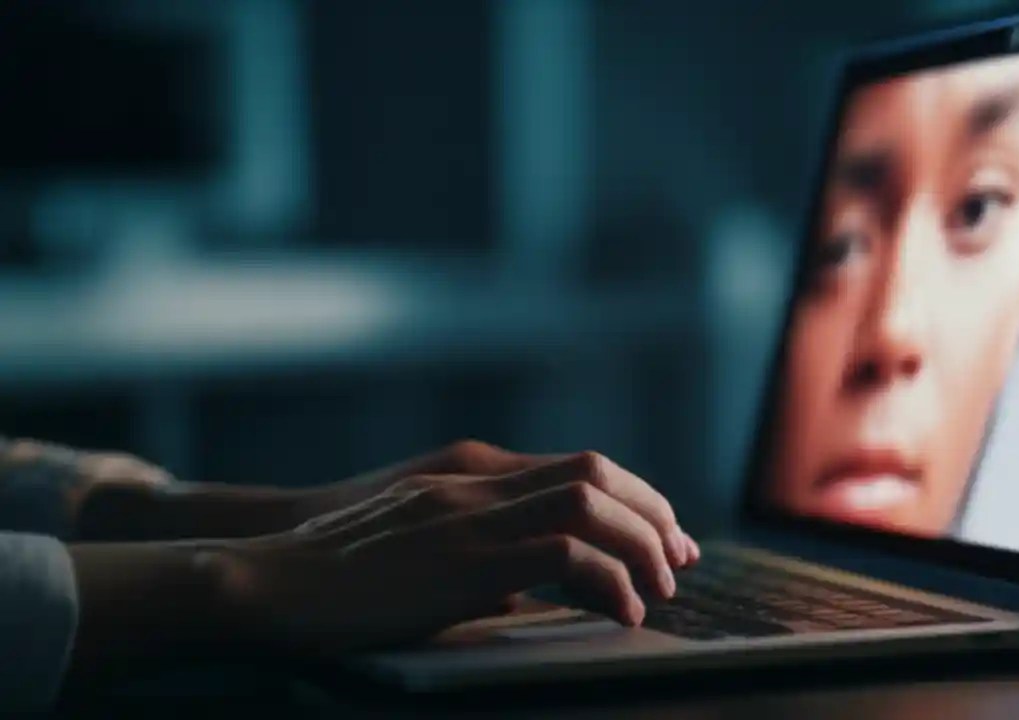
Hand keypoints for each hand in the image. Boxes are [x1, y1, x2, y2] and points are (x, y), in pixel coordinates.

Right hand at [205, 451, 698, 654]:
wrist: (262, 580)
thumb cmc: (329, 579)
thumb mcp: (413, 554)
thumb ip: (475, 558)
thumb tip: (530, 592)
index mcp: (465, 479)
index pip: (574, 467)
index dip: (633, 497)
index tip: (665, 535)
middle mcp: (474, 486)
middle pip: (595, 473)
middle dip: (652, 513)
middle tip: (683, 557)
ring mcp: (467, 517)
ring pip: (589, 505)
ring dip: (640, 543)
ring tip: (661, 586)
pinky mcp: (460, 562)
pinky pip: (562, 558)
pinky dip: (607, 581)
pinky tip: (622, 612)